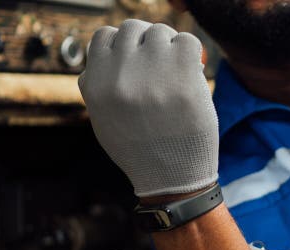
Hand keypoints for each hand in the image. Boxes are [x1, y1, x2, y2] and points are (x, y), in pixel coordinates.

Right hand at [79, 20, 218, 197]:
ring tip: (177, 74)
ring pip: (161, 33)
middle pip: (132, 29)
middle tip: (162, 63)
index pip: (103, 37)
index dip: (122, 46)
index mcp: (96, 84)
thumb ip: (98, 88)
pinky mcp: (182, 73)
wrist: (172, 180)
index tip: (136, 60)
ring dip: (171, 48)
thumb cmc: (141, 153)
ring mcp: (152, 71)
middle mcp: (120, 73)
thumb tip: (102, 59)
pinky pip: (187, 41)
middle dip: (147, 42)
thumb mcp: (104, 122)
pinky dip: (192, 54)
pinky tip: (192, 74)